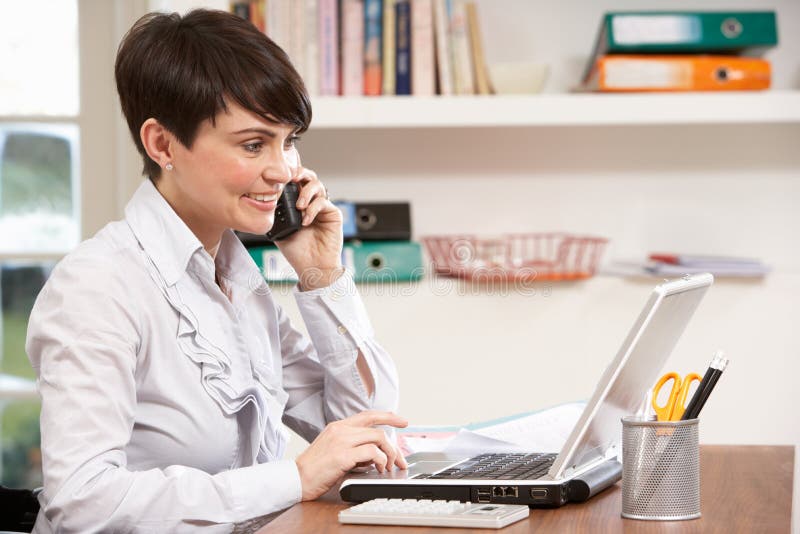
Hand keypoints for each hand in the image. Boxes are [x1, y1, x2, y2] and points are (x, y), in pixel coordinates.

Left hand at [273, 152, 343, 289]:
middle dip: (300, 174)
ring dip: (306, 192)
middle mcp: (312, 203)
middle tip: (292, 178)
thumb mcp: (279, 230)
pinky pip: (324, 202)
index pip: (296, 183)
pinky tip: (306, 220)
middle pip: (309, 178)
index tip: (280, 175)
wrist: (312, 267)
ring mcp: (323, 208)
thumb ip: (276, 215)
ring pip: (318, 185)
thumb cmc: (298, 252)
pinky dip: (313, 209)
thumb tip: (265, 199)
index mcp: (299, 204)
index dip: (290, 175)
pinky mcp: (334, 215)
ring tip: (299, 206)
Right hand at [294, 411, 408, 500]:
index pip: (368, 415)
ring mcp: (341, 441)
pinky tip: (380, 469)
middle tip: (401, 458)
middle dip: (394, 444)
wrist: (296, 479)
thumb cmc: (314, 468)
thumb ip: (352, 446)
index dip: (388, 416)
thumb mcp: (333, 449)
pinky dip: (381, 460)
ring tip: (389, 467)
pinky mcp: (343, 455)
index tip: (402, 420)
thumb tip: (374, 453)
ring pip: (378, 438)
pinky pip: (372, 452)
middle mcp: (341, 430)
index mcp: (338, 426)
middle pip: (377, 428)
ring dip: (389, 454)